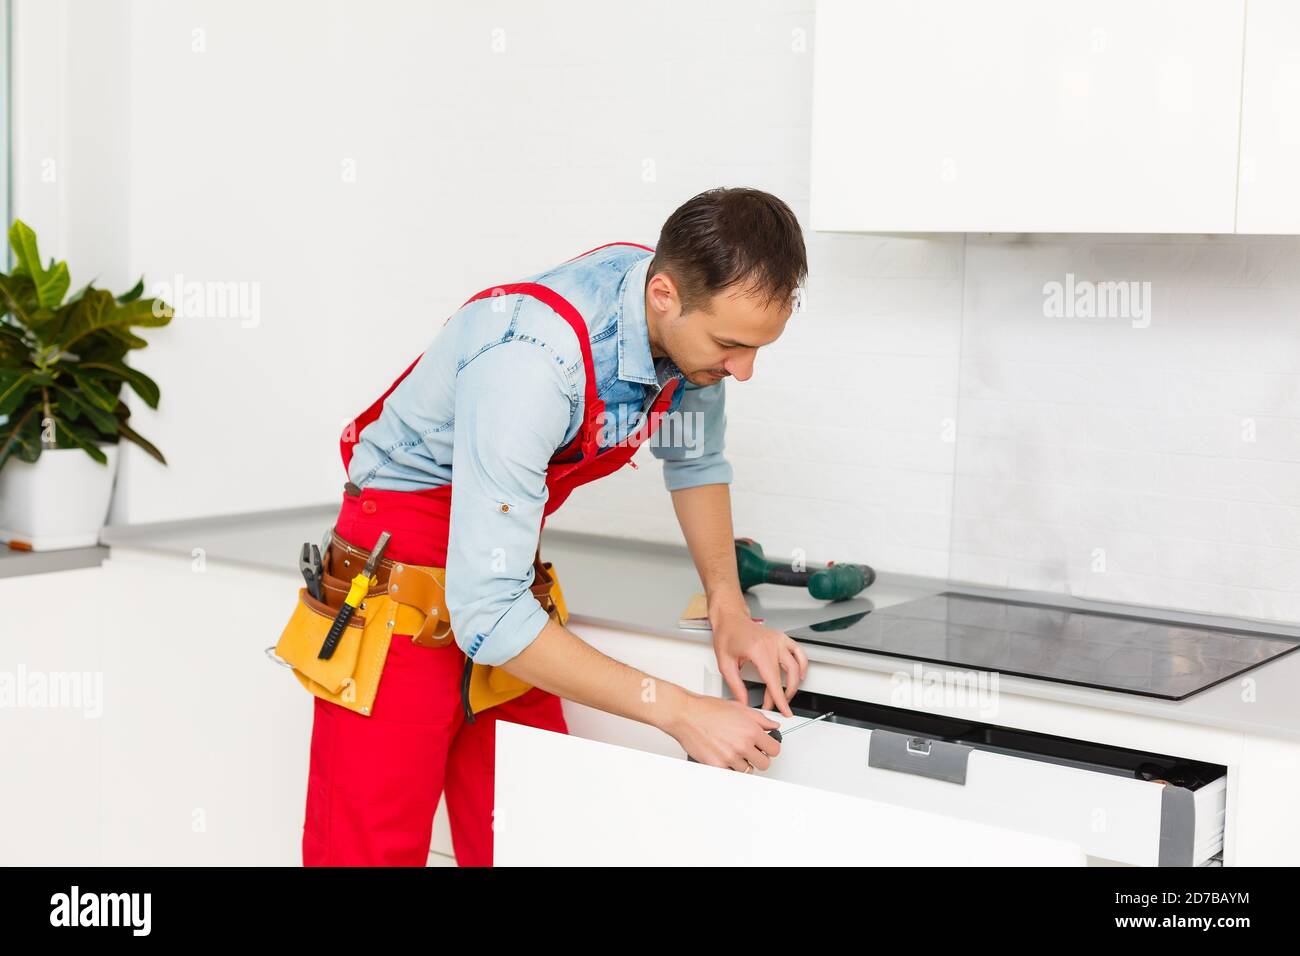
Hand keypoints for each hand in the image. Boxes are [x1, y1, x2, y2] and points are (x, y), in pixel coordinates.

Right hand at [667, 691, 781, 771]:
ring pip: (747, 770)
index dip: (770, 748)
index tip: (766, 747)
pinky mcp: (717, 765)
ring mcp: (730, 757)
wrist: (685, 715)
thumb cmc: (707, 709)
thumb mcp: (739, 708)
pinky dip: (730, 768)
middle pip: (764, 763)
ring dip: (743, 763)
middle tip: (752, 751)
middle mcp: (742, 745)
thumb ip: (760, 719)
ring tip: (734, 751)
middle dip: (759, 757)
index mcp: (751, 730)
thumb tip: (773, 725)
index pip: (774, 749)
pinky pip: (731, 774)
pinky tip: (725, 757)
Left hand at [711, 605, 808, 717]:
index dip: (779, 699)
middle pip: (787, 676)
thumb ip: (736, 686)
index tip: (783, 711)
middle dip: (783, 695)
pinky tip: (799, 675)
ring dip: (794, 683)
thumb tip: (744, 702)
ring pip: (797, 666)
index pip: (773, 680)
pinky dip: (803, 665)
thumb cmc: (727, 636)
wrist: (731, 619)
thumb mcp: (725, 664)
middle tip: (775, 704)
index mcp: (757, 650)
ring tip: (786, 694)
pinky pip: (800, 652)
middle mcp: (771, 644)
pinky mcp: (782, 638)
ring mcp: (779, 639)